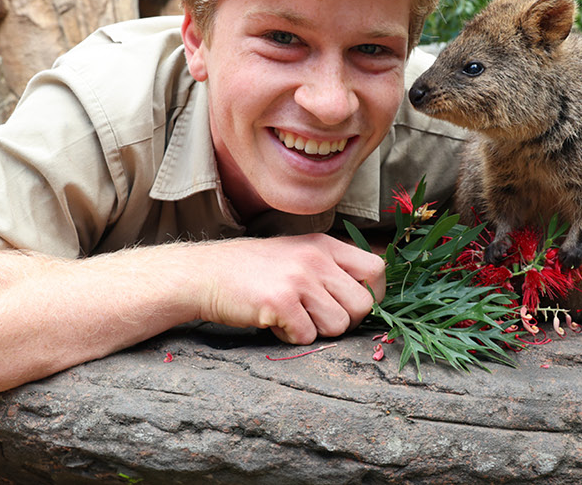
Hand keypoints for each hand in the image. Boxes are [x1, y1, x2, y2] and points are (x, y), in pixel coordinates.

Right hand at [187, 234, 384, 344]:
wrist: (204, 274)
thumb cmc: (252, 271)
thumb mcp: (297, 254)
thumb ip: (330, 268)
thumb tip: (368, 298)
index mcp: (324, 245)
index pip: (376, 270)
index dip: (373, 296)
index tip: (353, 307)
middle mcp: (315, 258)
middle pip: (363, 305)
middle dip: (344, 321)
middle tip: (316, 318)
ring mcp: (298, 279)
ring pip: (338, 326)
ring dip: (316, 331)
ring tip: (291, 316)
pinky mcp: (280, 302)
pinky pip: (307, 336)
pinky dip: (290, 337)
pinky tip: (274, 322)